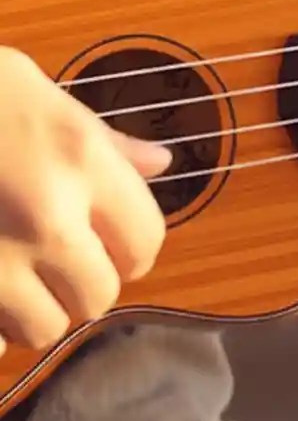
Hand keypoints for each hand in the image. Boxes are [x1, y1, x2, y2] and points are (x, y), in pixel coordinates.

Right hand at [0, 47, 169, 356]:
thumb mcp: (37, 92)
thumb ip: (103, 141)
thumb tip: (160, 163)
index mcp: (80, 161)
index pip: (146, 240)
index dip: (130, 245)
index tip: (109, 239)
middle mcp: (44, 218)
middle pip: (98, 295)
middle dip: (82, 284)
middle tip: (58, 263)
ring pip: (43, 329)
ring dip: (34, 312)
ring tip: (14, 279)